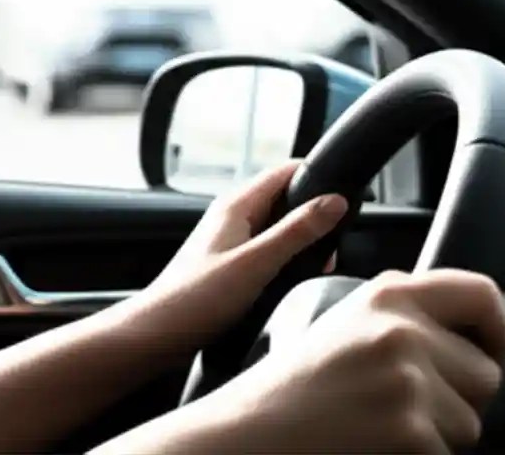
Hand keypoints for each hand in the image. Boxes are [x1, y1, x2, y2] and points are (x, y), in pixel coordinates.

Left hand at [118, 160, 348, 355]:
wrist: (158, 333)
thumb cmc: (197, 298)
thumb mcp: (257, 263)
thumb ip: (297, 232)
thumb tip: (334, 202)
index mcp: (237, 206)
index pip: (285, 172)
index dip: (317, 177)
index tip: (346, 195)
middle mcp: (233, 218)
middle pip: (285, 200)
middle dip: (314, 217)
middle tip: (332, 246)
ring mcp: (230, 241)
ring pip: (278, 229)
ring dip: (301, 243)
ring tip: (317, 267)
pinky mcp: (229, 265)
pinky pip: (267, 252)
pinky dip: (286, 262)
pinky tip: (292, 283)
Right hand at [186, 269, 504, 453]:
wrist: (251, 433)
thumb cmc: (292, 386)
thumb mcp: (346, 321)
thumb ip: (404, 313)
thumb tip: (475, 327)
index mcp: (388, 295)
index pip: (482, 294)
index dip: (498, 327)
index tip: (491, 347)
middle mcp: (402, 331)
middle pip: (487, 372)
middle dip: (461, 397)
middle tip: (408, 405)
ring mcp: (408, 382)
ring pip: (472, 422)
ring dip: (438, 434)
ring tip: (381, 425)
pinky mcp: (410, 431)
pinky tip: (376, 445)